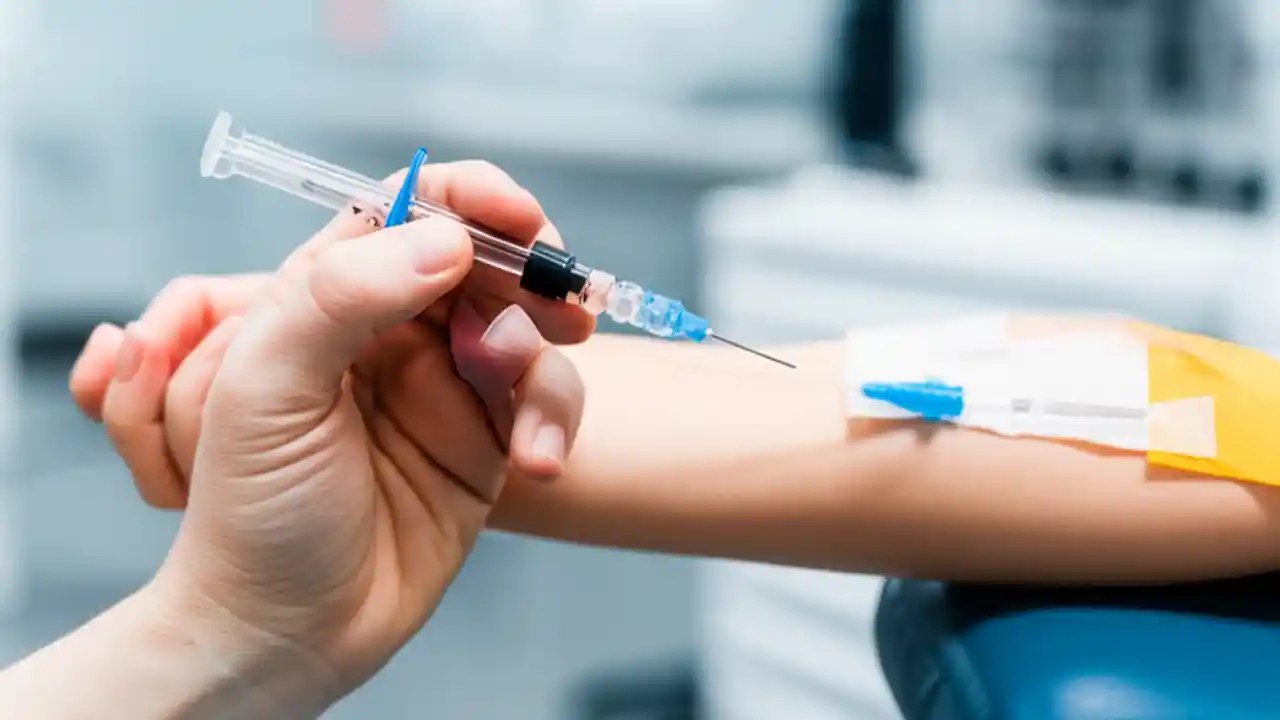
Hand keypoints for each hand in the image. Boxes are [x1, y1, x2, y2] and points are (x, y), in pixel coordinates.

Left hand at [71, 161, 589, 509]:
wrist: (289, 633)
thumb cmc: (251, 513)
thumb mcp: (263, 392)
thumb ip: (339, 297)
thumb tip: (442, 239)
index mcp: (324, 300)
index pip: (400, 211)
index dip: (464, 198)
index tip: (518, 216)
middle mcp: (389, 330)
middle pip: (481, 261)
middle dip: (528, 278)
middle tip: (564, 306)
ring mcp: (444, 382)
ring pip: (525, 330)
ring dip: (541, 365)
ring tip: (525, 427)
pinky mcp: (488, 436)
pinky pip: (545, 398)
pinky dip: (555, 419)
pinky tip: (538, 461)